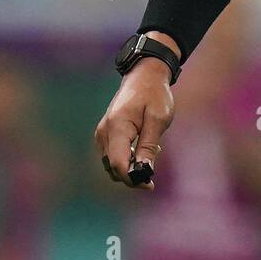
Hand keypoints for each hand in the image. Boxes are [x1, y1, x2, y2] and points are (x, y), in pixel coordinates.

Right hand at [94, 57, 173, 190]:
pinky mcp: (105, 134)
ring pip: (111, 164)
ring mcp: (102, 133)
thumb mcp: (158, 119)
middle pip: (113, 167)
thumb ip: (149, 146)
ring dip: (129, 168)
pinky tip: (141, 149)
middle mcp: (104, 132)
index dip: (132, 179)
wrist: (144, 75)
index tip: (150, 184)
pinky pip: (112, 155)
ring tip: (150, 153)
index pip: (118, 163)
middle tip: (153, 172)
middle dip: (132, 176)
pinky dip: (125, 159)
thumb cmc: (154, 94)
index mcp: (117, 127)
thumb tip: (144, 171)